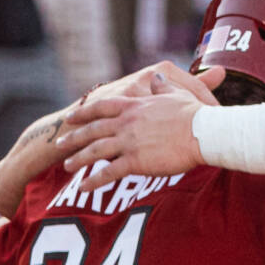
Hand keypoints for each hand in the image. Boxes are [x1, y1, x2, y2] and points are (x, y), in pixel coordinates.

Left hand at [52, 73, 219, 189]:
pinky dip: (94, 180)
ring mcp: (129, 141)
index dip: (85, 112)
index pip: (103, 107)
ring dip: (79, 158)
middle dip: (75, 137)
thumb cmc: (195, 114)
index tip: (72, 116)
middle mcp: (127, 122)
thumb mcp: (177, 94)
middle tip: (60, 143)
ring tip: (66, 166)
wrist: (203, 132)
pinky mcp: (135, 160)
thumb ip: (162, 87)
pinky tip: (84, 187)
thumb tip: (157, 77)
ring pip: (95, 150)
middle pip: (93, 129)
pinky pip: (109, 172)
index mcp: (135, 106)